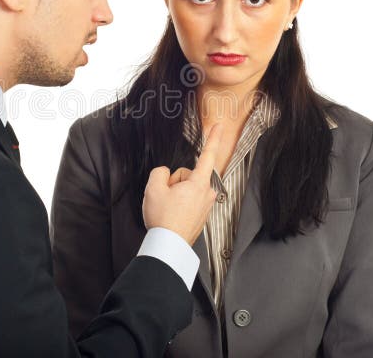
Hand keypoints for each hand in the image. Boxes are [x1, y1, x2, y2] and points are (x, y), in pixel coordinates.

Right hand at [142, 123, 221, 244]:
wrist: (168, 246)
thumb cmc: (164, 219)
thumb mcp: (153, 188)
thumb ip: (160, 172)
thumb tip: (165, 175)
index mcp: (199, 183)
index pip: (207, 155)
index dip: (212, 138)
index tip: (219, 126)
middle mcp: (207, 193)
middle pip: (188, 174)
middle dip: (175, 181)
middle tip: (165, 196)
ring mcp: (205, 205)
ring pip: (187, 188)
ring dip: (176, 193)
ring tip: (168, 208)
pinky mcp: (201, 214)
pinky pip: (188, 200)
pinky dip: (179, 203)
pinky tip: (172, 214)